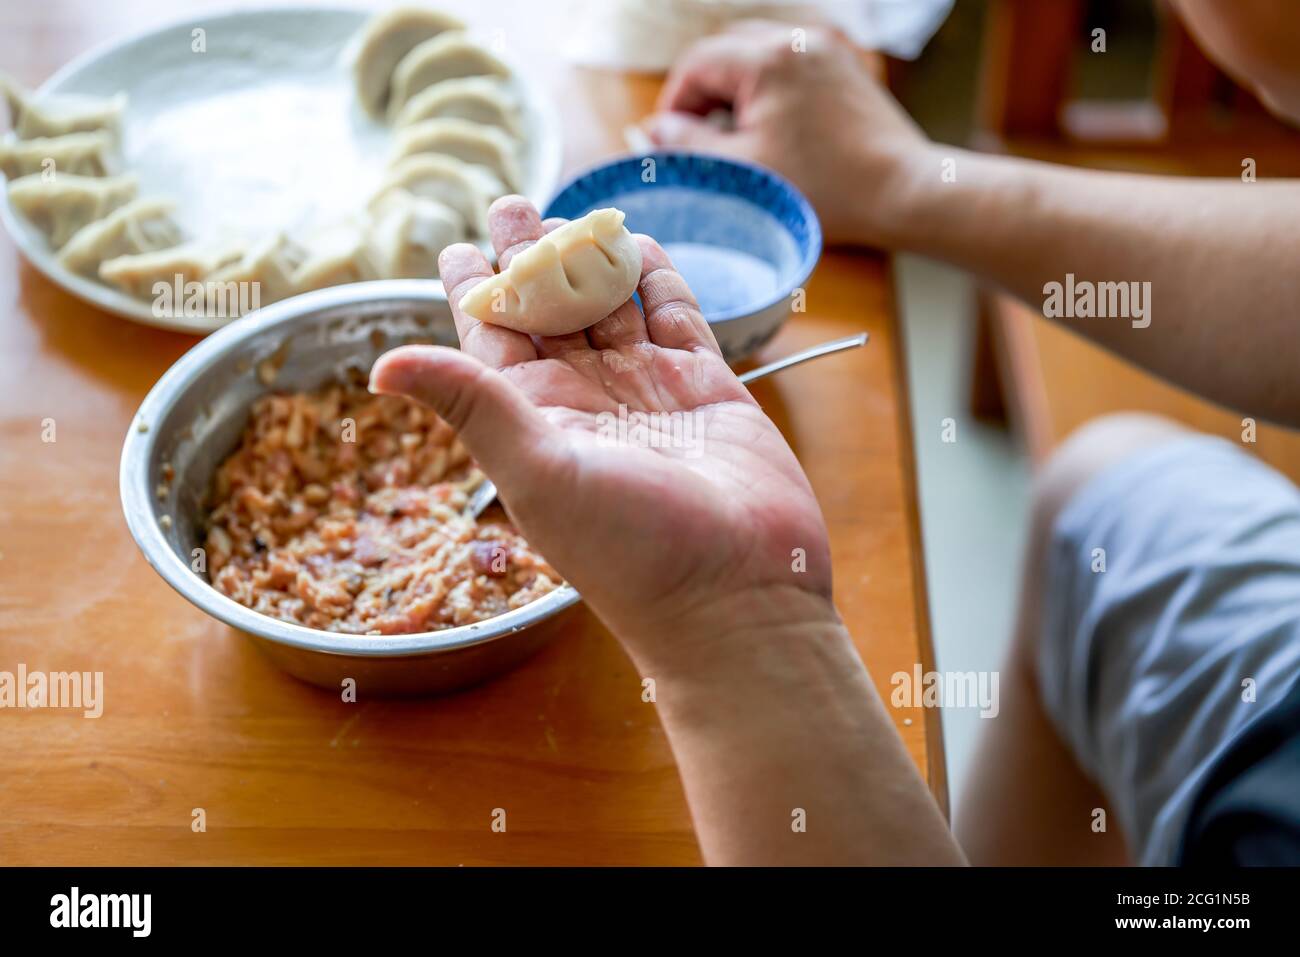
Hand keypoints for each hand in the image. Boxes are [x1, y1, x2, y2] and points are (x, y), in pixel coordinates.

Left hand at [370, 197, 837, 671]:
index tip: (459, 248)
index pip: (492, 342)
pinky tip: (641, 246)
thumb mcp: (536, 470)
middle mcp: (588, 403)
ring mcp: (648, 393)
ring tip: (569, 214)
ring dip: (590, 260)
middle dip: (530, 259)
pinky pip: (677, 317)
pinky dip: (660, 279)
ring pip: (611, 307)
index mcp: (537, 420)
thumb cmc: (633, 549)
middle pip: (549, 313)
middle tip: (511, 204)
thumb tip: (380, 366)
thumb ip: (470, 403)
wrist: (738, 593)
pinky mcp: (707, 390)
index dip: (475, 293)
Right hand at [644, 20, 929, 245]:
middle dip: (703, 90)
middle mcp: (796, 41)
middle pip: (726, 50)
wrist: (901, 190)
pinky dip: (768, 87)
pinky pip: (790, 64)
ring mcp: (824, 50)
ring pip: (758, 53)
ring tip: (732, 134)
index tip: (667, 138)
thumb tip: (656, 130)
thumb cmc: (826, 187)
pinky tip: (770, 127)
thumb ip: (691, 145)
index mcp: (767, 60)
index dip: (675, 102)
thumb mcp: (743, 169)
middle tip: (694, 136)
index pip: (698, 64)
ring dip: (735, 87)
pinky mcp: (843, 67)